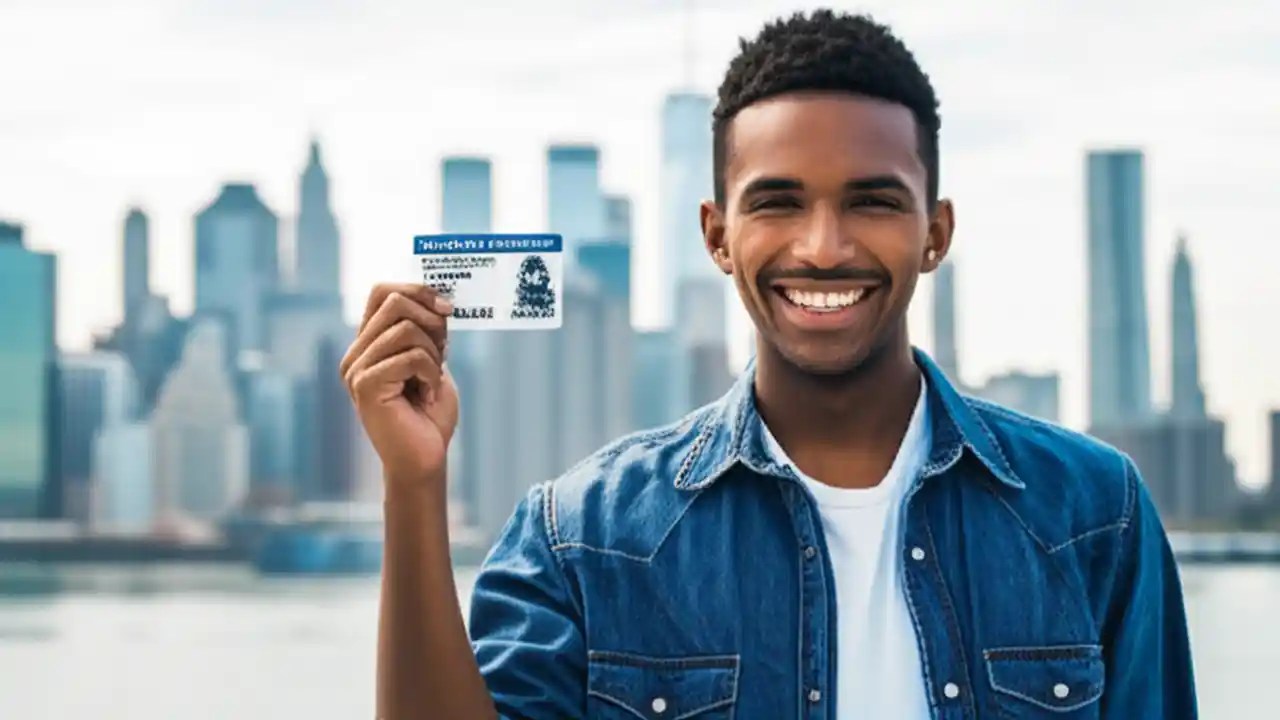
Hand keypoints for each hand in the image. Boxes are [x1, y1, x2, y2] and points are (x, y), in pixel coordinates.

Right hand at [340, 283, 457, 486]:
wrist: (424, 459)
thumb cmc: (429, 414)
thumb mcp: (433, 361)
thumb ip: (428, 331)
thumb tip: (438, 299)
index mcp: (369, 343)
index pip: (382, 292)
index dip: (417, 290)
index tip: (446, 308)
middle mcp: (357, 352)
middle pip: (394, 301)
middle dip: (432, 322)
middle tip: (443, 353)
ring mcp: (356, 368)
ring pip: (406, 329)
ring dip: (433, 354)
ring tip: (431, 382)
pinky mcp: (365, 384)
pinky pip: (411, 356)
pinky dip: (431, 373)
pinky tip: (426, 395)